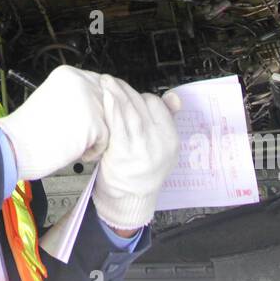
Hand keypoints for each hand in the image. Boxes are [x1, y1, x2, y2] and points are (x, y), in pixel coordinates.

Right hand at [0, 65, 109, 180]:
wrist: (16, 145)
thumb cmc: (28, 129)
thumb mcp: (52, 99)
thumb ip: (73, 96)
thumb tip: (92, 105)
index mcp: (68, 74)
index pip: (98, 85)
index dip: (95, 106)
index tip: (85, 120)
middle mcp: (81, 82)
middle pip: (107, 102)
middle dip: (98, 121)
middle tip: (80, 135)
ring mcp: (89, 102)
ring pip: (108, 121)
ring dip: (96, 136)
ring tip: (76, 143)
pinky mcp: (94, 123)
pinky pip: (106, 139)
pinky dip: (94, 150)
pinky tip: (77, 151)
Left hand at [91, 75, 181, 231]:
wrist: (129, 199)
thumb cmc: (140, 171)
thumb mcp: (161, 148)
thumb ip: (166, 120)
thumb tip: (174, 97)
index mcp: (171, 140)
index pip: (157, 106)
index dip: (141, 97)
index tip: (128, 95)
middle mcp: (160, 144)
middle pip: (142, 107)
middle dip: (125, 91)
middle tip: (111, 80)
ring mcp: (143, 149)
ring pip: (131, 113)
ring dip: (117, 93)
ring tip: (106, 82)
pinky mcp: (125, 154)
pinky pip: (119, 125)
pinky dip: (112, 108)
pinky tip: (105, 97)